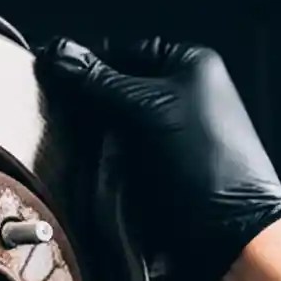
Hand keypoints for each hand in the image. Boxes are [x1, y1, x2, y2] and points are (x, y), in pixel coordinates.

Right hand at [37, 37, 280, 280]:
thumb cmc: (205, 162)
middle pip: (114, 85)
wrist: (227, 229)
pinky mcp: (158, 160)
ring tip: (82, 142)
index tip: (53, 77)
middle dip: (89, 101)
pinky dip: (105, 154)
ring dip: (94, 132)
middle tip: (66, 114)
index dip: (88, 64)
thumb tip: (57, 52)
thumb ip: (99, 80)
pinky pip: (119, 148)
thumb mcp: (147, 109)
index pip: (121, 51)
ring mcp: (168, 128)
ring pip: (113, 120)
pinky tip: (95, 161)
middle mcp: (180, 91)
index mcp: (188, 63)